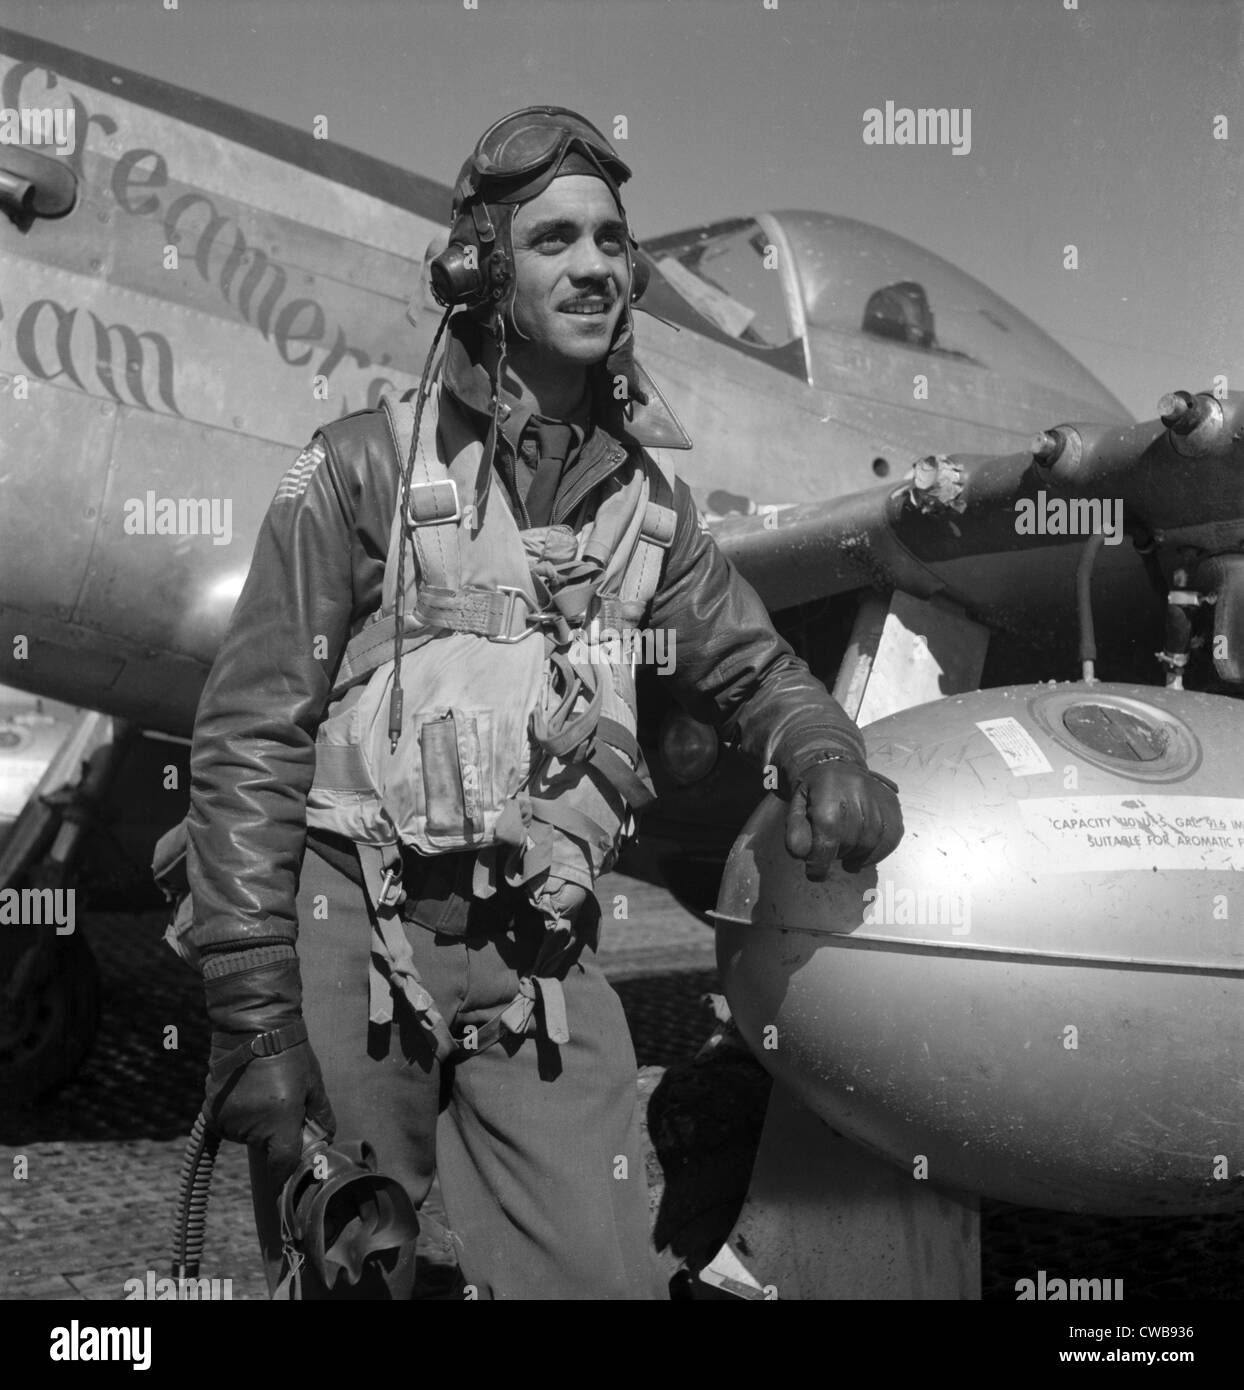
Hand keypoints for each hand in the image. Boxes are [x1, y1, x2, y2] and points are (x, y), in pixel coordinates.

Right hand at [203, 958, 335, 1188]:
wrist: (252, 1026)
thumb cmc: (290, 1053)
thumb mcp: (314, 1083)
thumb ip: (321, 1116)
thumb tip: (325, 1139)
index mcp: (279, 1122)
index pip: (282, 1167)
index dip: (288, 1177)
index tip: (292, 1187)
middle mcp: (250, 1127)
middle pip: (265, 1148)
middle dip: (275, 1136)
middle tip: (283, 1106)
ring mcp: (228, 1120)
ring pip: (246, 1136)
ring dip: (255, 1125)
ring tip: (264, 1091)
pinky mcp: (211, 1112)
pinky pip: (228, 1126)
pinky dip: (238, 1116)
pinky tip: (247, 1093)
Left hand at [784, 759, 903, 880]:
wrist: (835, 765)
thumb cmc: (813, 791)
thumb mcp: (796, 807)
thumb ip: (795, 832)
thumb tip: (803, 854)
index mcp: (829, 793)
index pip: (827, 838)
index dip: (820, 862)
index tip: (816, 874)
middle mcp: (858, 794)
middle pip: (848, 843)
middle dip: (835, 854)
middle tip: (828, 847)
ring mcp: (879, 799)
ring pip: (869, 845)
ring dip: (854, 854)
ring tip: (844, 845)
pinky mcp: (893, 807)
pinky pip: (889, 841)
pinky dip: (875, 853)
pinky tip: (862, 850)